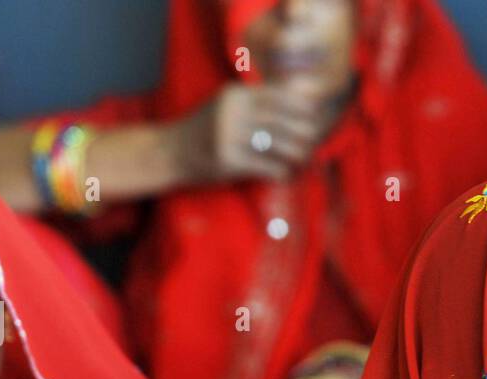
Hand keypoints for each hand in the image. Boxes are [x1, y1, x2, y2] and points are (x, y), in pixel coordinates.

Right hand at [176, 81, 336, 184]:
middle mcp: (233, 112)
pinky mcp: (227, 160)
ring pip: (278, 144)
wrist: (169, 152)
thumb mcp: (228, 106)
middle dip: (304, 133)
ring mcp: (229, 136)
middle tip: (313, 143)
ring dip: (296, 155)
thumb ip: (257, 102)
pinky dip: (281, 172)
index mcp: (236, 95)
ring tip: (302, 161)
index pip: (280, 96)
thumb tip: (301, 101)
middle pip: (283, 120)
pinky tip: (284, 175)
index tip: (316, 118)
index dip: (303, 108)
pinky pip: (267, 166)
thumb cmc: (207, 130)